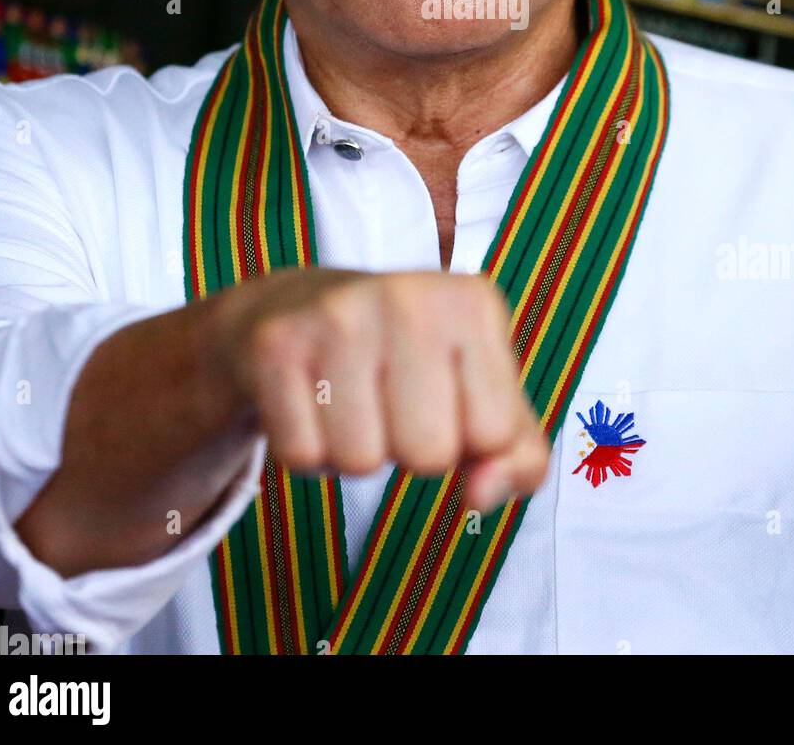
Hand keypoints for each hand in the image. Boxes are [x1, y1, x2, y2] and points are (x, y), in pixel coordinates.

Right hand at [207, 267, 550, 514]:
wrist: (297, 306)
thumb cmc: (411, 362)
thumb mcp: (484, 394)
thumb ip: (517, 457)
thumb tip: (479, 498)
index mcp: (472, 303)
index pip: (494, 432)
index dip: (468, 436)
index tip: (443, 396)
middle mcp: (407, 296)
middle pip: (429, 453)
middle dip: (410, 449)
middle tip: (390, 400)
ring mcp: (337, 315)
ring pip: (361, 461)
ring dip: (355, 451)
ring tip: (350, 399)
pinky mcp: (276, 344)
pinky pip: (302, 455)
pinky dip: (307, 449)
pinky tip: (311, 401)